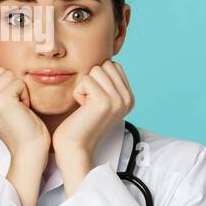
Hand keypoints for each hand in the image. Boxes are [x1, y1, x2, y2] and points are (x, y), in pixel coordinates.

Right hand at [0, 65, 49, 163]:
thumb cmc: (20, 126)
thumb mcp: (1, 104)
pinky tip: (23, 110)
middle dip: (14, 86)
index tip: (10, 105)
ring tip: (19, 109)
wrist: (28, 148)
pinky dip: (26, 95)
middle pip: (1, 70)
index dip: (7, 85)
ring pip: (10, 75)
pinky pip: (19, 82)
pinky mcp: (0, 99)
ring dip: (21, 90)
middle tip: (16, 107)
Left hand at [53, 60, 133, 187]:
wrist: (75, 146)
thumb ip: (108, 81)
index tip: (95, 99)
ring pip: (95, 70)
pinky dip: (78, 92)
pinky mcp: (105, 101)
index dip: (98, 78)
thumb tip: (104, 58)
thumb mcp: (101, 99)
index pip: (114, 65)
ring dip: (84, 86)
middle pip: (105, 64)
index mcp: (130, 97)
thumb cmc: (81, 121)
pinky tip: (82, 108)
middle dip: (91, 79)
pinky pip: (86, 80)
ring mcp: (119, 100)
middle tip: (89, 101)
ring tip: (86, 104)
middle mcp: (128, 98)